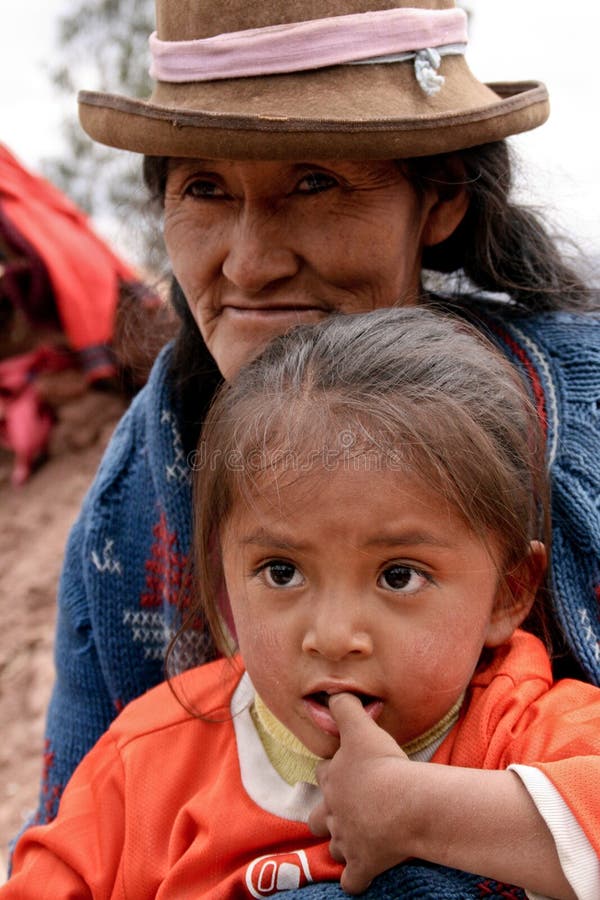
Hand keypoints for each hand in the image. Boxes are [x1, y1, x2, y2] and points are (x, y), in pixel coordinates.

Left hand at [307, 693, 411, 894]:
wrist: (404, 804)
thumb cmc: (382, 764)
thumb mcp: (361, 727)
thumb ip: (345, 706)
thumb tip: (333, 692)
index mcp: (333, 779)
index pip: (324, 772)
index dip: (334, 770)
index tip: (347, 768)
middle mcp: (333, 811)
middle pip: (319, 815)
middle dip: (328, 813)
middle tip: (346, 809)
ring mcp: (346, 841)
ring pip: (335, 846)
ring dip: (343, 843)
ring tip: (357, 839)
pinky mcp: (363, 866)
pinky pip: (352, 881)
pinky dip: (356, 879)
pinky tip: (363, 875)